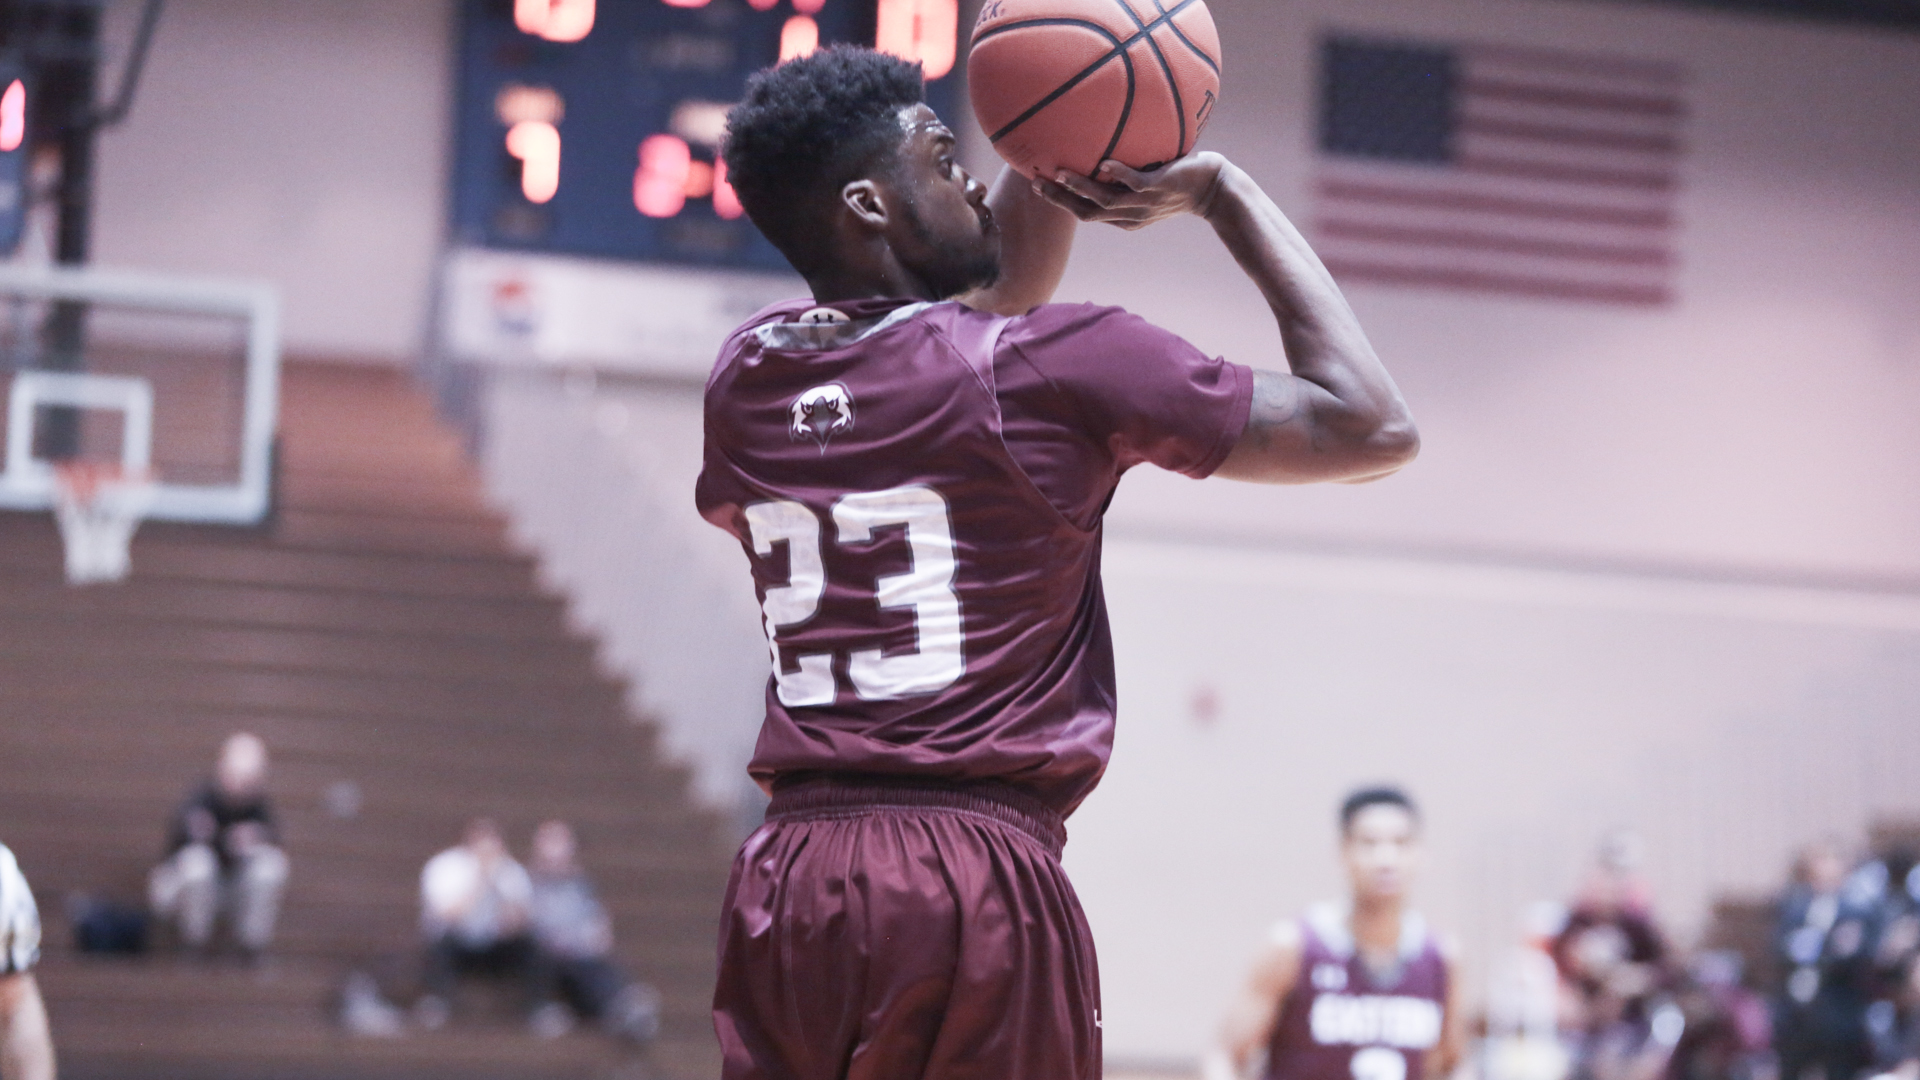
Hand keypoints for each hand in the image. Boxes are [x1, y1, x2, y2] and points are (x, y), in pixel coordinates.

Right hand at [1032, 151, 1226, 230]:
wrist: (1217, 190)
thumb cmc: (1182, 182)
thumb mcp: (1151, 183)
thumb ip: (1128, 172)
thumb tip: (1105, 146)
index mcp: (1125, 217)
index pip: (1086, 213)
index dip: (1061, 203)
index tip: (1038, 186)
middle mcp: (1132, 215)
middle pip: (1087, 213)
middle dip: (1060, 200)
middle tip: (1036, 183)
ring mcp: (1146, 203)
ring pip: (1107, 201)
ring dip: (1082, 188)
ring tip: (1061, 173)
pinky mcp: (1161, 188)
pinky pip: (1137, 182)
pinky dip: (1120, 174)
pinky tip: (1105, 162)